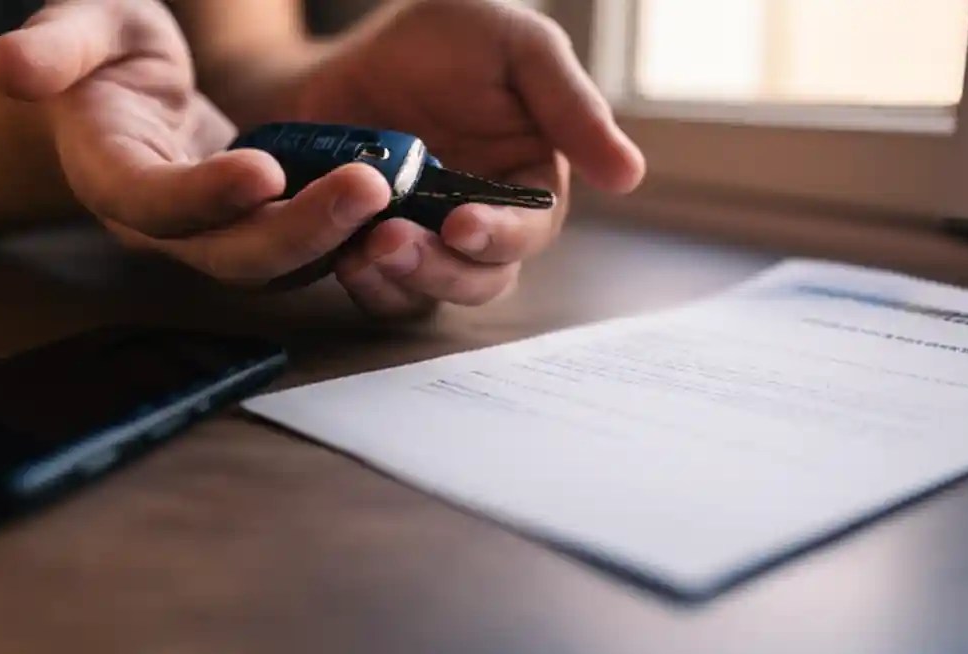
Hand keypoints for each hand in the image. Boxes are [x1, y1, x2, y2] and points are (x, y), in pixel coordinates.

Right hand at [0, 0, 390, 284]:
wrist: (123, 78)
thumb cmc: (101, 48)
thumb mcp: (80, 23)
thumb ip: (54, 45)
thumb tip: (10, 66)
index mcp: (111, 173)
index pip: (154, 202)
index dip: (205, 196)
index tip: (263, 170)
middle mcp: (161, 220)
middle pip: (227, 254)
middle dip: (297, 230)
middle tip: (366, 188)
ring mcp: (208, 231)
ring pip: (270, 262)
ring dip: (331, 237)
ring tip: (388, 193)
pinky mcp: (248, 225)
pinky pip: (296, 247)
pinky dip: (340, 235)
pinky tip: (387, 204)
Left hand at [289, 0, 645, 316]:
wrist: (338, 59)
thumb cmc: (436, 44)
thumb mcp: (514, 48)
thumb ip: (569, 105)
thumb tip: (629, 174)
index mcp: (528, 181)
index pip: (532, 229)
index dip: (503, 235)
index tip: (462, 224)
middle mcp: (483, 224)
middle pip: (483, 278)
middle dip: (443, 269)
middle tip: (393, 241)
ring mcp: (426, 244)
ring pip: (431, 296)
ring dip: (402, 282)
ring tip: (363, 250)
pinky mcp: (373, 255)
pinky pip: (378, 292)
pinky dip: (364, 285)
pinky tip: (341, 255)